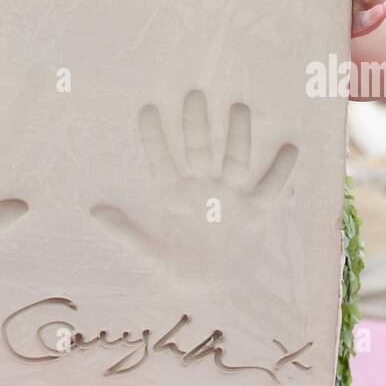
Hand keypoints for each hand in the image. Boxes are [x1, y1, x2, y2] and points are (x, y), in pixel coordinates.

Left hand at [90, 79, 302, 337]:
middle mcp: (202, 187)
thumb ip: (125, 233)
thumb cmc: (178, 268)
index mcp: (173, 194)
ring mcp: (230, 196)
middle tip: (194, 94)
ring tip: (239, 108)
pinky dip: (281, 171)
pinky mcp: (255, 213)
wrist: (214, 292)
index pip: (161, 160)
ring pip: (235, 160)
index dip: (153, 137)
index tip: (146, 108)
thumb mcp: (149, 254)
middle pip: (200, 150)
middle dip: (196, 124)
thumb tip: (94, 209)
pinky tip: (291, 148)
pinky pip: (270, 189)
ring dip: (237, 136)